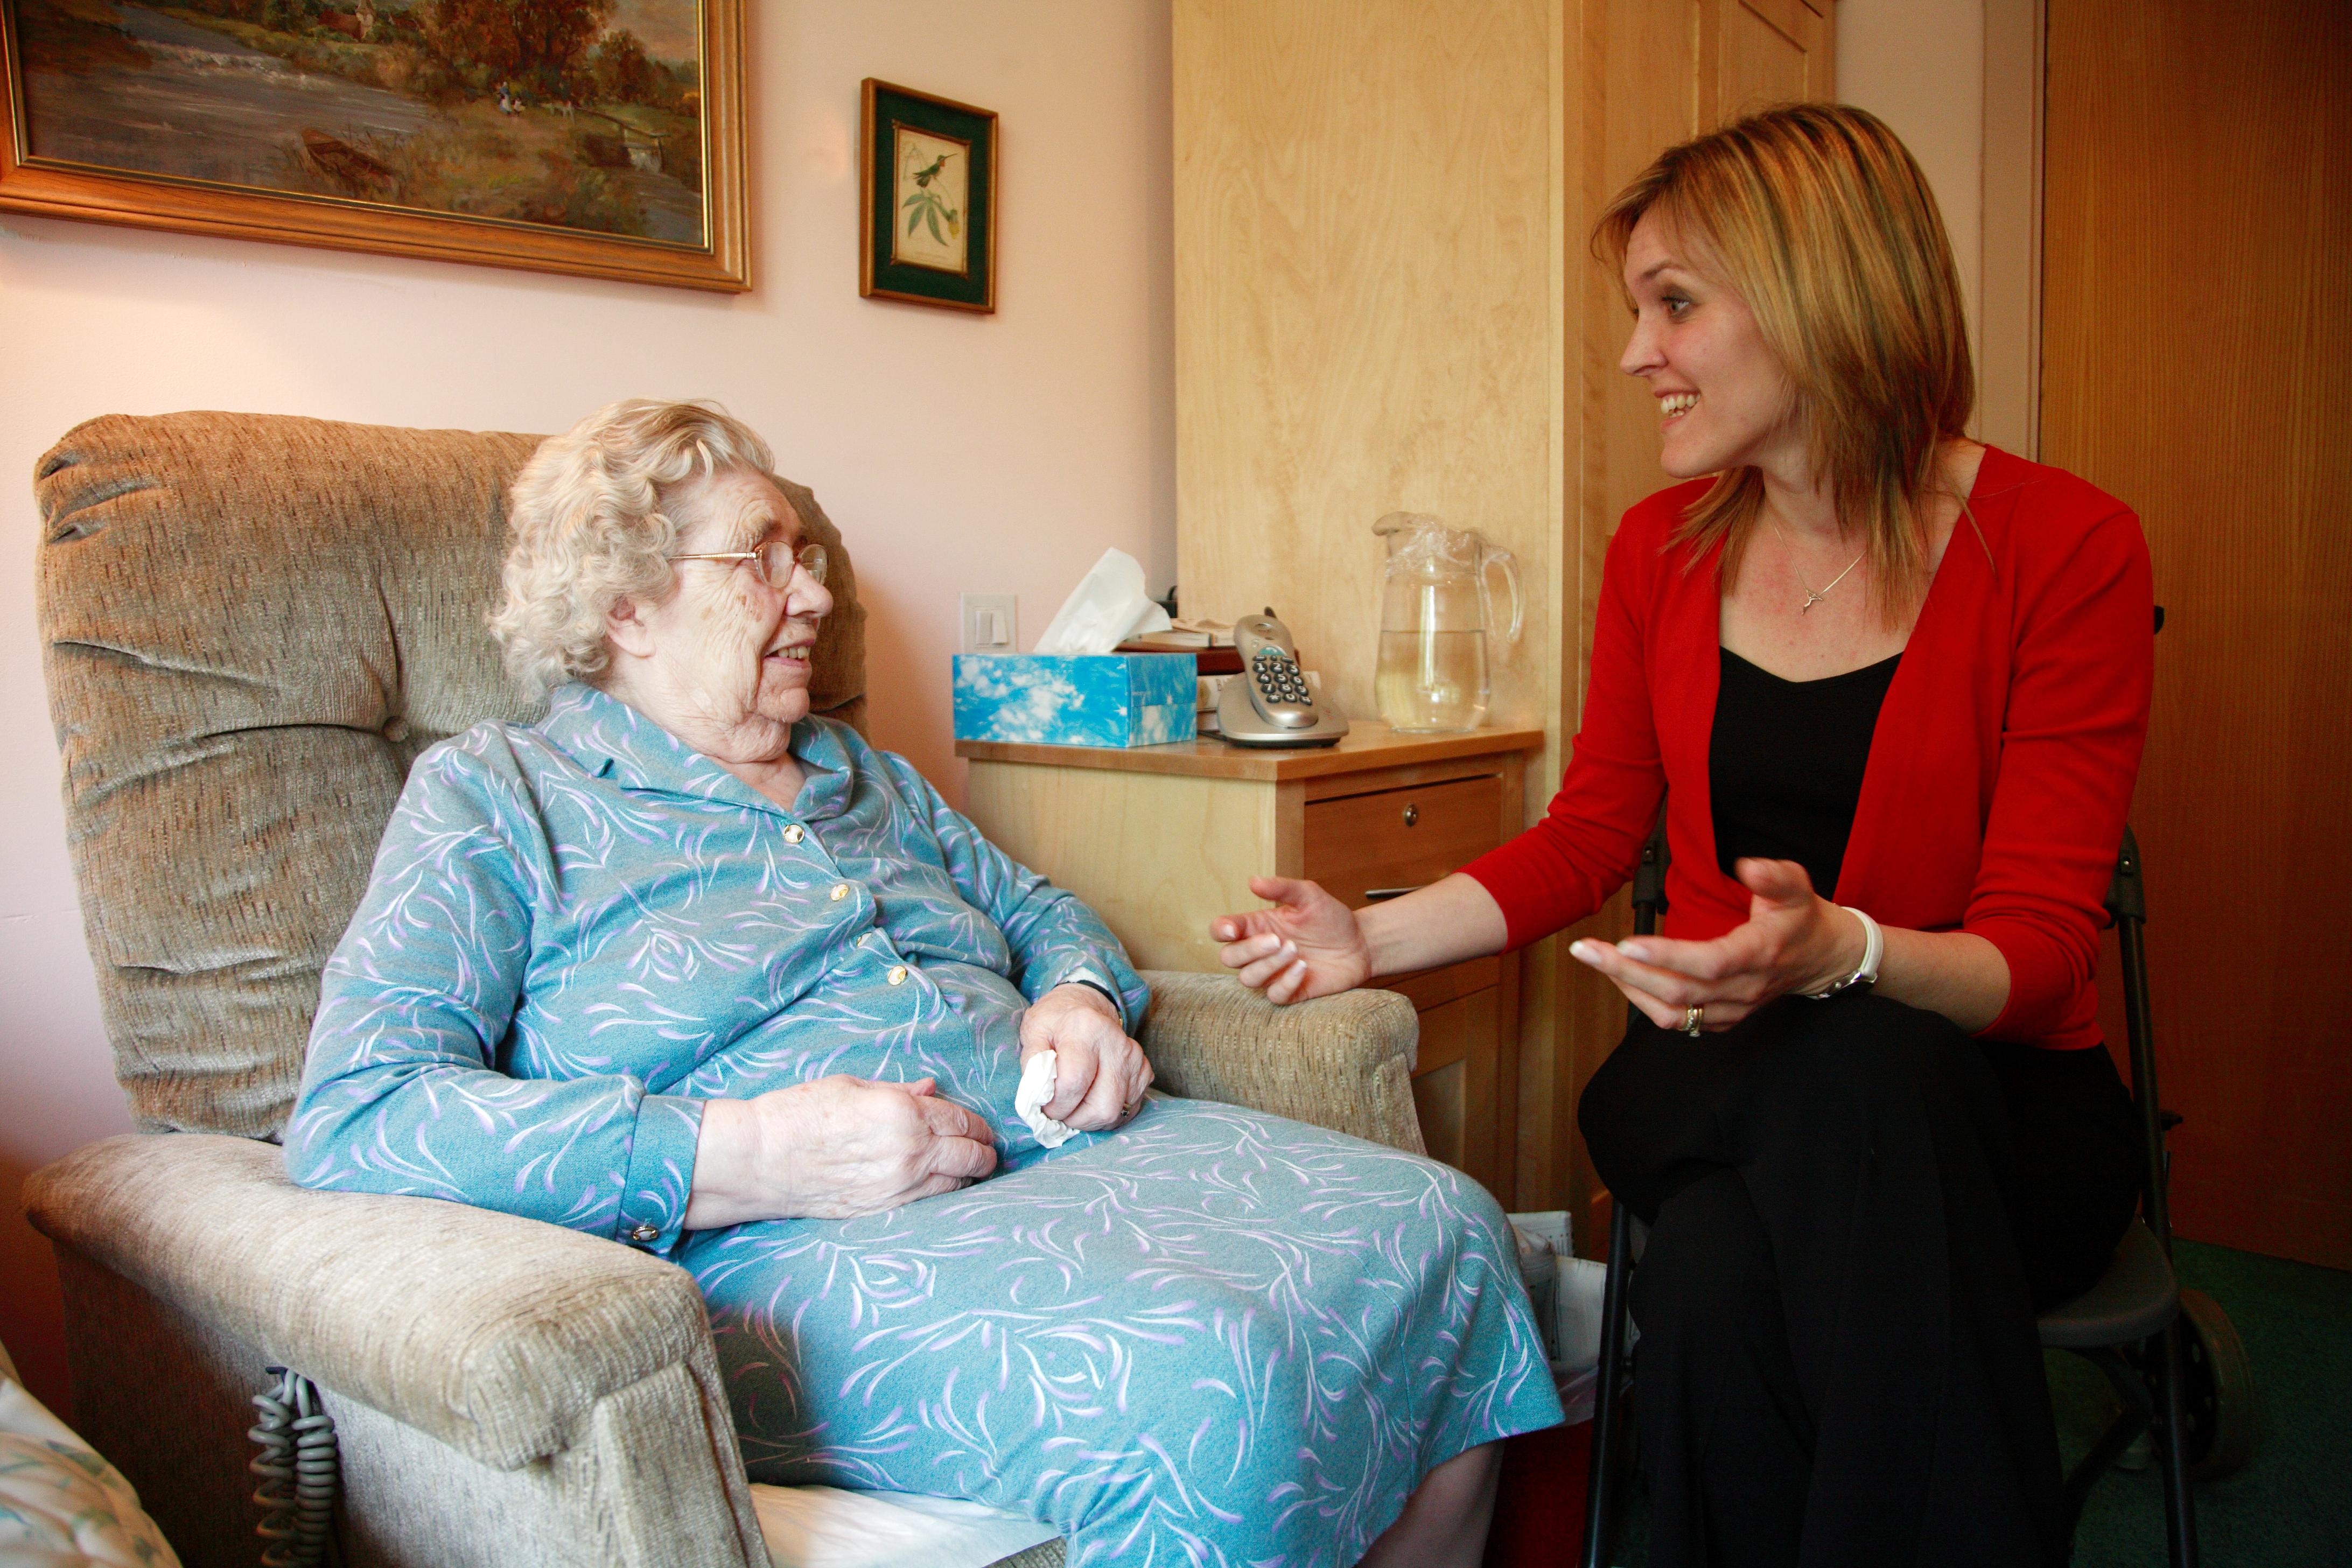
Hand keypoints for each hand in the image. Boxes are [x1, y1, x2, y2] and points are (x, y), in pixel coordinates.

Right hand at [684, 1075, 997, 1226]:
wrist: (760, 1159)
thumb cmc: (799, 1113)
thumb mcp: (852, 1087)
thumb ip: (899, 1091)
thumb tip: (931, 1090)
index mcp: (903, 1112)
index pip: (962, 1120)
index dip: (978, 1124)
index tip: (982, 1127)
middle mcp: (909, 1151)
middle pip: (971, 1156)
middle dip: (985, 1152)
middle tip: (986, 1150)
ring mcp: (898, 1186)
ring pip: (956, 1185)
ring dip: (969, 1176)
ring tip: (970, 1170)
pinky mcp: (883, 1210)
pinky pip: (930, 1203)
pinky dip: (944, 1194)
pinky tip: (943, 1187)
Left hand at [1019, 983, 1153, 1130]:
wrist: (1085, 1008)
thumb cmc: (1055, 1023)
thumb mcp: (1033, 1032)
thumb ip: (1033, 1064)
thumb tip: (1039, 1097)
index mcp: (1087, 1028)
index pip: (1073, 1083)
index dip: (1055, 1105)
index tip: (1044, 1104)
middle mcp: (1117, 1043)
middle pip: (1102, 1107)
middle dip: (1075, 1119)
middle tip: (1059, 1110)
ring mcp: (1135, 1059)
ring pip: (1116, 1114)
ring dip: (1089, 1120)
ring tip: (1074, 1104)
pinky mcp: (1144, 1072)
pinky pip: (1127, 1111)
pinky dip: (1105, 1115)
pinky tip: (1091, 1099)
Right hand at [1210, 876, 1372, 1003]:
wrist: (1361, 943)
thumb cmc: (1331, 918)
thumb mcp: (1309, 895)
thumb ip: (1282, 888)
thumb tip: (1253, 882)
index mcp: (1257, 925)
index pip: (1223, 930)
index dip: (1221, 931)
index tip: (1234, 929)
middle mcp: (1260, 951)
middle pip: (1229, 958)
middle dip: (1249, 950)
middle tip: (1277, 940)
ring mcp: (1273, 973)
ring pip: (1248, 979)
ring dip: (1268, 965)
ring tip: (1295, 951)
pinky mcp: (1290, 991)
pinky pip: (1274, 995)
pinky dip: (1286, 982)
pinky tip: (1304, 968)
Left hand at [1568, 857, 1865, 1031]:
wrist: (1823, 958)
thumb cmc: (1802, 919)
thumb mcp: (1796, 887)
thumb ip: (1774, 876)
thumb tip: (1748, 866)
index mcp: (1758, 955)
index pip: (1709, 963)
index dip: (1667, 957)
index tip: (1628, 943)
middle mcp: (1742, 989)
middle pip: (1678, 992)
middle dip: (1626, 972)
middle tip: (1586, 950)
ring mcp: (1731, 1010)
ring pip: (1672, 1013)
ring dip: (1628, 989)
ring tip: (1597, 961)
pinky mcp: (1721, 1019)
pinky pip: (1677, 1021)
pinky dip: (1644, 1003)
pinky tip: (1623, 978)